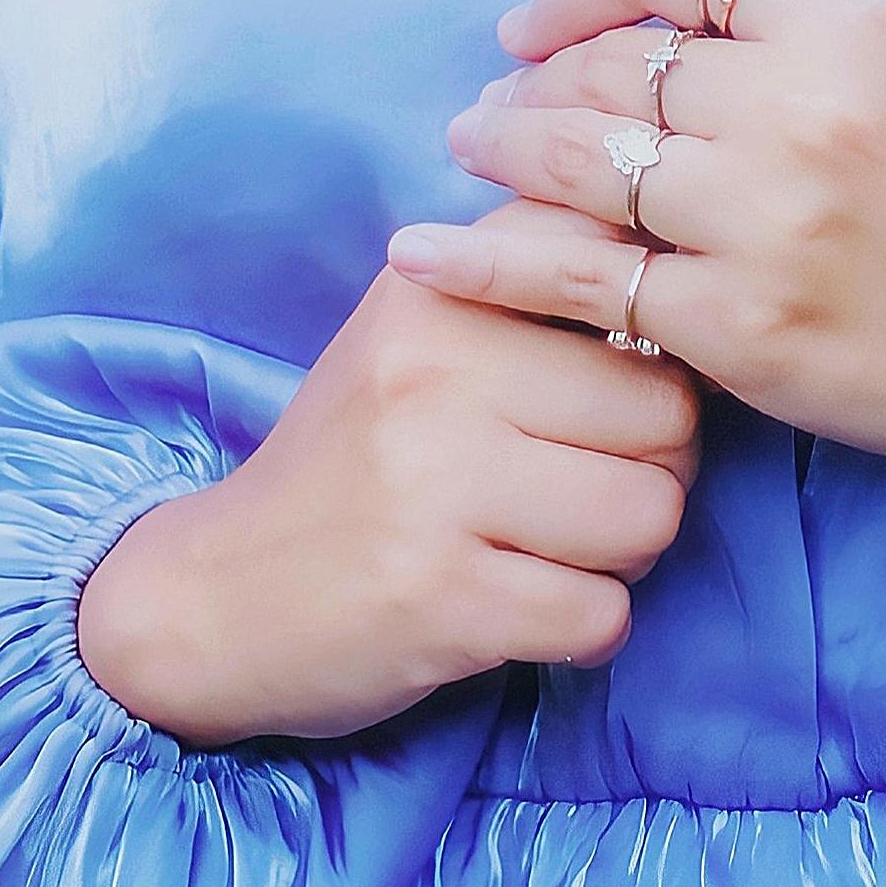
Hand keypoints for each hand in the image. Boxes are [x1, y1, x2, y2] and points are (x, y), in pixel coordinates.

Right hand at [76, 262, 700, 747]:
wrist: (215, 594)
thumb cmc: (351, 462)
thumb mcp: (419, 335)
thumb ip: (527, 282)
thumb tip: (670, 256)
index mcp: (439, 288)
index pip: (621, 270)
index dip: (656, 334)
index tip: (619, 373)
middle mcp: (437, 371)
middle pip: (667, 410)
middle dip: (657, 465)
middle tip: (591, 488)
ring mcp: (437, 486)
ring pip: (649, 514)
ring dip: (627, 556)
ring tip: (561, 552)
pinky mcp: (441, 599)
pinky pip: (601, 615)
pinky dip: (586, 629)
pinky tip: (529, 614)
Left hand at [388, 0, 885, 557]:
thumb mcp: (875, 50)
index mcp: (846, 17)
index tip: (531, 23)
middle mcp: (802, 107)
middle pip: (613, 66)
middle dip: (532, 82)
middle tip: (491, 104)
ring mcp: (767, 220)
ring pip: (582, 163)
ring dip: (503, 152)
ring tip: (470, 151)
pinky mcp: (739, 328)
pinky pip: (582, 281)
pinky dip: (489, 261)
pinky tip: (427, 255)